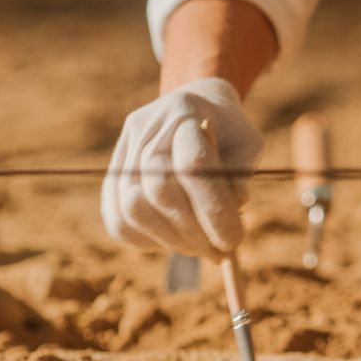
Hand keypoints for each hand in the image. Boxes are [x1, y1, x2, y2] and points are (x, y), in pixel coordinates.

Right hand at [101, 78, 263, 258]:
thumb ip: (241, 177)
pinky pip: (118, 220)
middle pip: (159, 190)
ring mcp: (123, 151)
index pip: (192, 166)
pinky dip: (147, 240)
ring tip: (201, 248)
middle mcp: (146, 128)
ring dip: (171, 240)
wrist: (196, 108)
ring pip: (133, 209)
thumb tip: (231, 212)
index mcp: (185, 111)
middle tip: (219, 253)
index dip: (213, 209)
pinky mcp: (112, 175)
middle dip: (193, 231)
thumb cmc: (228, 132)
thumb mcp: (248, 145)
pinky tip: (174, 241)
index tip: (234, 240)